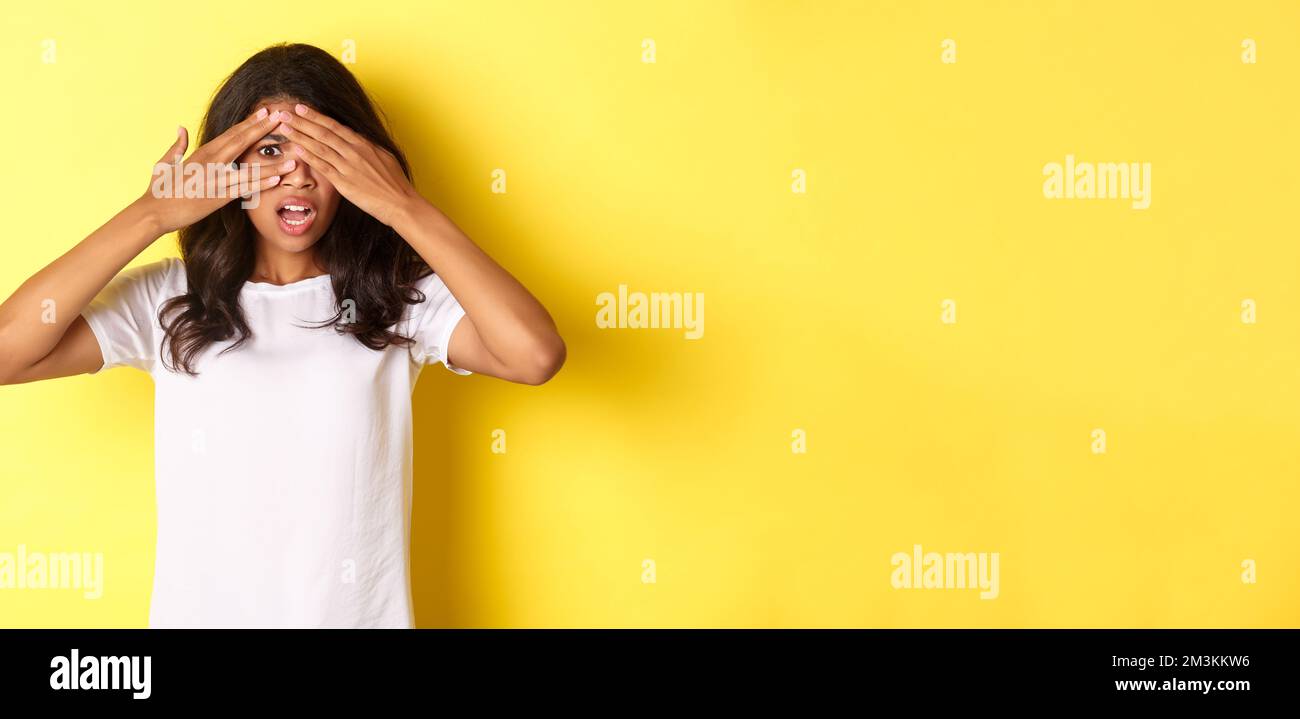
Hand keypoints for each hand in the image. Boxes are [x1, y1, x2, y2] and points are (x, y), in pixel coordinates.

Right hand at [136, 108, 298, 234]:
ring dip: (273, 163)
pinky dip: (262, 183)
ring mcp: (217, 180)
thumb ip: (177, 145)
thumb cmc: (160, 188)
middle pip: (242, 142)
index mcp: (202, 153)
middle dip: (263, 130)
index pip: (230, 134)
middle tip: (281, 118)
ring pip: (249, 168)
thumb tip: (182, 128)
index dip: (249, 123)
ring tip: (293, 156)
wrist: (155, 212)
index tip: (265, 113)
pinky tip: (278, 179)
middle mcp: (211, 163)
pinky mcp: (219, 198)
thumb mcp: (166, 162)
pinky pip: (245, 189)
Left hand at [277, 103, 424, 226]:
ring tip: (284, 127)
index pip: (335, 126)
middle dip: (302, 121)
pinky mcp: (344, 182)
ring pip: (319, 146)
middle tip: (284, 112)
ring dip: (300, 135)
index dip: (316, 116)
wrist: (401, 203)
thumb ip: (367, 148)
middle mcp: (355, 151)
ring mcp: (348, 166)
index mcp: (364, 144)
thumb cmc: (395, 183)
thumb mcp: (384, 157)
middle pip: (323, 132)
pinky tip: (296, 148)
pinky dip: (309, 156)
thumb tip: (357, 139)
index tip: (301, 108)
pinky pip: (323, 166)